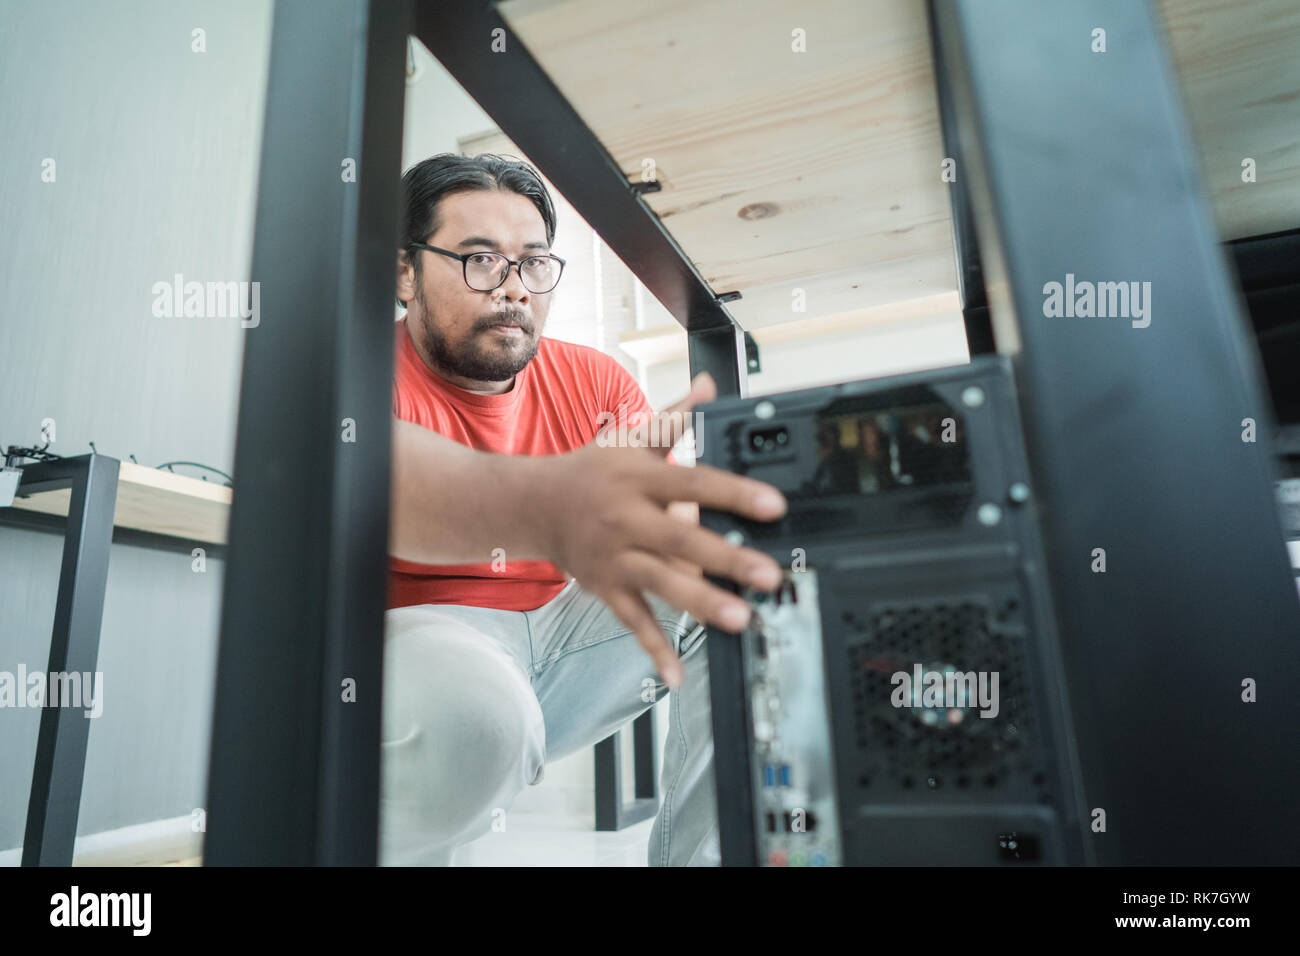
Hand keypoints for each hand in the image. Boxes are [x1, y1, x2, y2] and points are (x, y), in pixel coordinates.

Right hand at [536, 372, 786, 686]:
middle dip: (726, 558)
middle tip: (768, 574)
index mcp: (640, 479)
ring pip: (660, 583)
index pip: (695, 482)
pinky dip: (653, 648)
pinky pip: (632, 620)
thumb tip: (709, 385)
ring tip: (739, 618)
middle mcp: (627, 518)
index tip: (774, 505)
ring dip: (700, 603)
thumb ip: (675, 418)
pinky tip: (676, 673)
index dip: (735, 493)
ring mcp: (615, 557)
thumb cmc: (591, 470)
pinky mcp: (605, 587)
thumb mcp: (629, 437)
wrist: (531, 504)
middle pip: (682, 539)